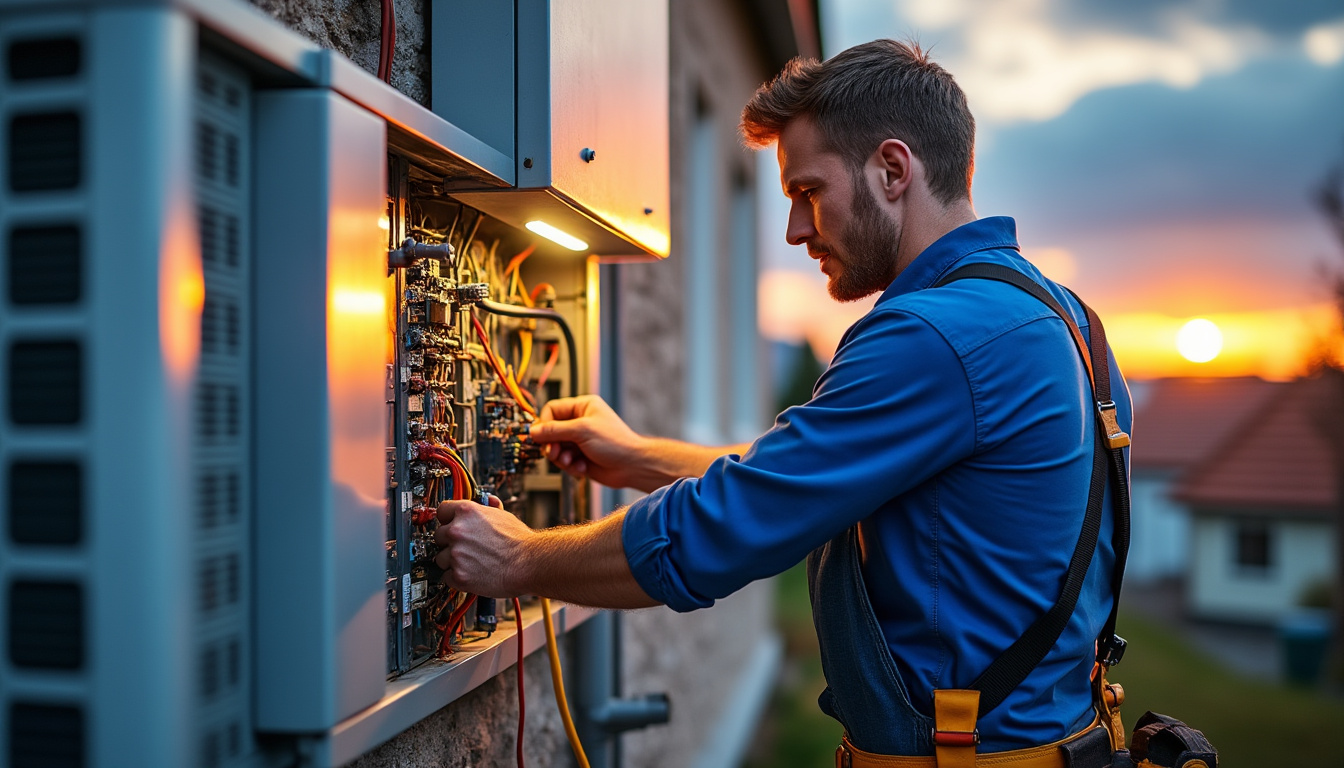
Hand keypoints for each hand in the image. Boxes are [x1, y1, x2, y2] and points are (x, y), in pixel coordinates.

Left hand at [434, 495, 533, 597]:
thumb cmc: (520, 542)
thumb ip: (489, 508)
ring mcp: (456, 554)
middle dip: (450, 542)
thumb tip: (489, 501)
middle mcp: (457, 531)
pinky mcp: (458, 575)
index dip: (448, 519)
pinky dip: (457, 577)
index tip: (451, 525)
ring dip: (452, 561)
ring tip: (473, 562)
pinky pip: (447, 577)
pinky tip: (473, 573)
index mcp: (466, 512)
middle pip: (438, 536)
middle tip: (467, 548)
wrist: (529, 563)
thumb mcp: (505, 516)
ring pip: (441, 558)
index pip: (442, 510)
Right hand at [528, 395, 648, 488]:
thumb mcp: (582, 431)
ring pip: (555, 448)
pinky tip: (582, 468)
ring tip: (571, 461)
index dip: (544, 423)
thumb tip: (534, 430)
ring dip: (561, 458)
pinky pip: (564, 461)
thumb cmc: (616, 443)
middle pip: (551, 431)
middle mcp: (580, 422)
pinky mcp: (580, 457)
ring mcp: (580, 441)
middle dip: (552, 444)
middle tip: (554, 452)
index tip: (541, 436)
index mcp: (582, 407)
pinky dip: (571, 466)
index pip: (552, 410)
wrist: (632, 467)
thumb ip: (555, 430)